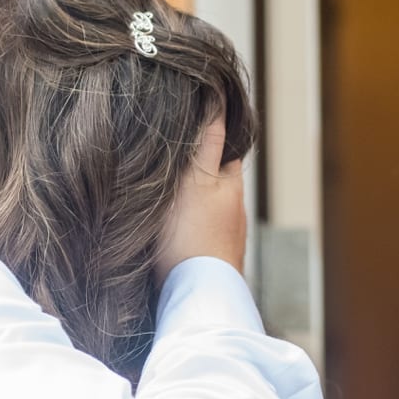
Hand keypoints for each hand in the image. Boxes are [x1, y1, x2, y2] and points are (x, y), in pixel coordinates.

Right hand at [154, 115, 246, 281]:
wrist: (196, 294)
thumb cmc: (192, 235)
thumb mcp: (195, 180)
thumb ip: (206, 144)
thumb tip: (218, 103)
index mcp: (230, 186)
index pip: (225, 149)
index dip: (210, 136)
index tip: (190, 125)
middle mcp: (234, 211)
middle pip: (215, 181)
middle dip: (197, 172)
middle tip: (169, 163)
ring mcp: (225, 239)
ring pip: (207, 210)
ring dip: (191, 204)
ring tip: (165, 200)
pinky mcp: (211, 262)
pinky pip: (198, 235)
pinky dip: (187, 230)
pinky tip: (169, 235)